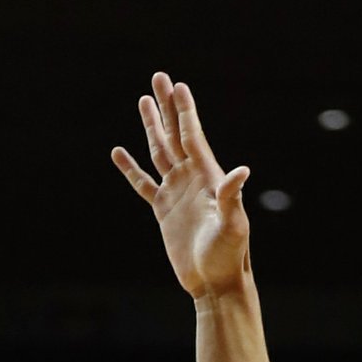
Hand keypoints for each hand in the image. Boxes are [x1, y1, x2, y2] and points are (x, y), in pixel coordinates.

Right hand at [112, 70, 251, 300]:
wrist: (214, 283)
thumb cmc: (229, 255)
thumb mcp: (233, 225)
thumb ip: (232, 196)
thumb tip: (242, 171)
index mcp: (207, 177)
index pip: (193, 135)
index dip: (185, 111)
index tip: (178, 85)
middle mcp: (191, 179)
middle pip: (175, 134)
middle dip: (167, 106)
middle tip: (159, 77)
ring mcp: (176, 193)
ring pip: (159, 151)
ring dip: (152, 127)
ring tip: (143, 101)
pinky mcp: (163, 211)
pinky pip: (143, 184)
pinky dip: (130, 169)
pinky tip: (119, 152)